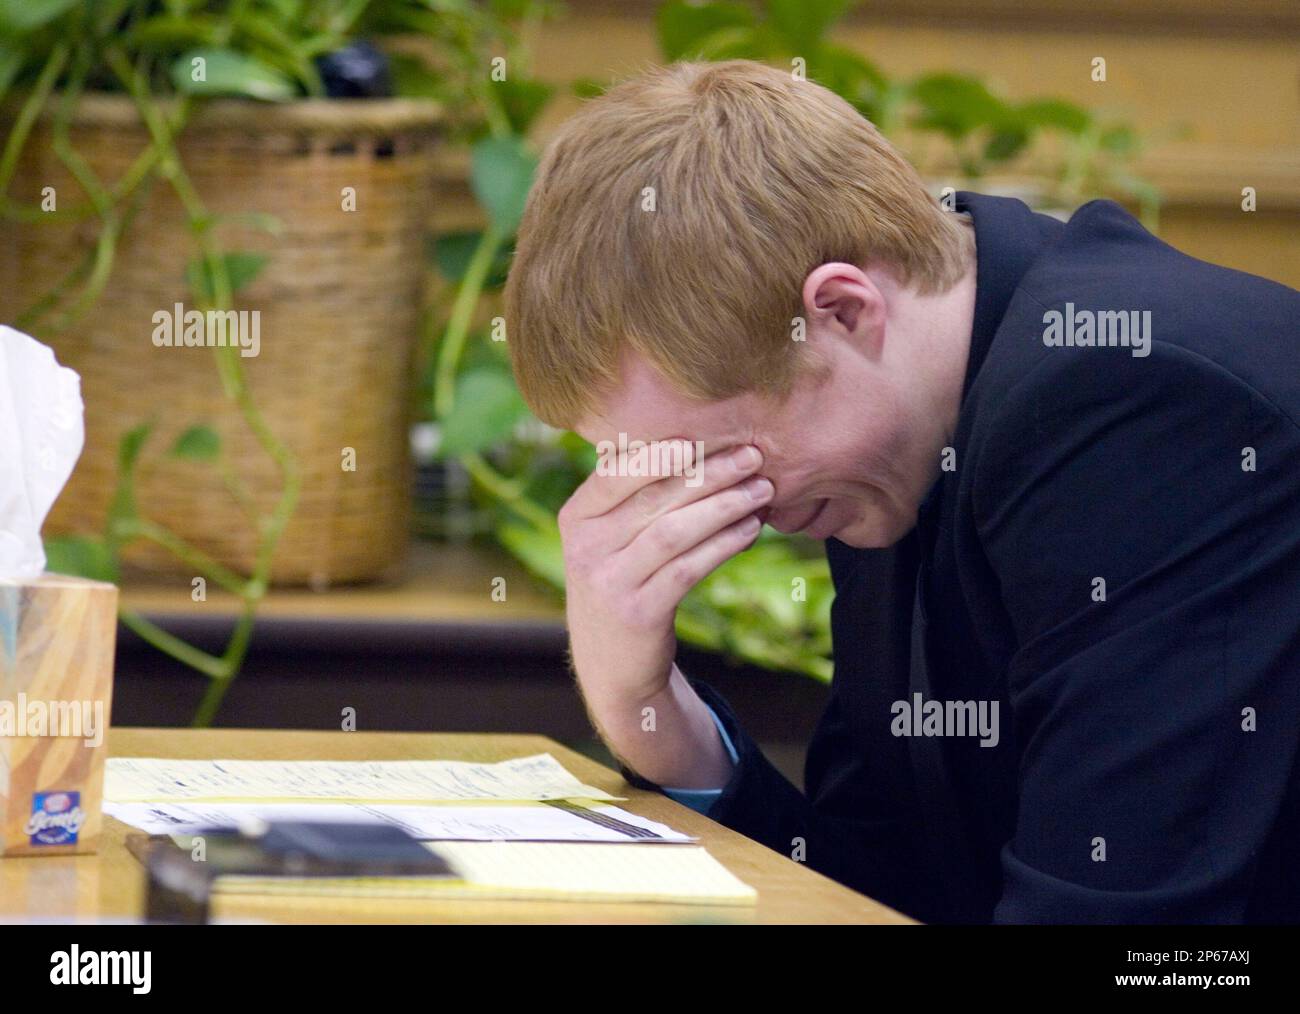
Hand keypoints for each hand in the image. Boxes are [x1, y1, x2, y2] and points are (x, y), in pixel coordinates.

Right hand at [559, 441, 771, 710]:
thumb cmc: (622, 582)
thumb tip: (690, 438)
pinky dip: (723, 545)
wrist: (612, 663)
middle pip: (654, 498)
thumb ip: (634, 495)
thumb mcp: (610, 538)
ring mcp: (609, 582)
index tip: (707, 434)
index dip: (663, 452)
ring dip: (724, 506)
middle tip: (752, 456)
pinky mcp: (639, 613)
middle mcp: (585, 548)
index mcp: (576, 517)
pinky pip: (688, 569)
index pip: (618, 472)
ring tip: (762, 491)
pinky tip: (751, 530)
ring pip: (674, 532)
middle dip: (709, 473)